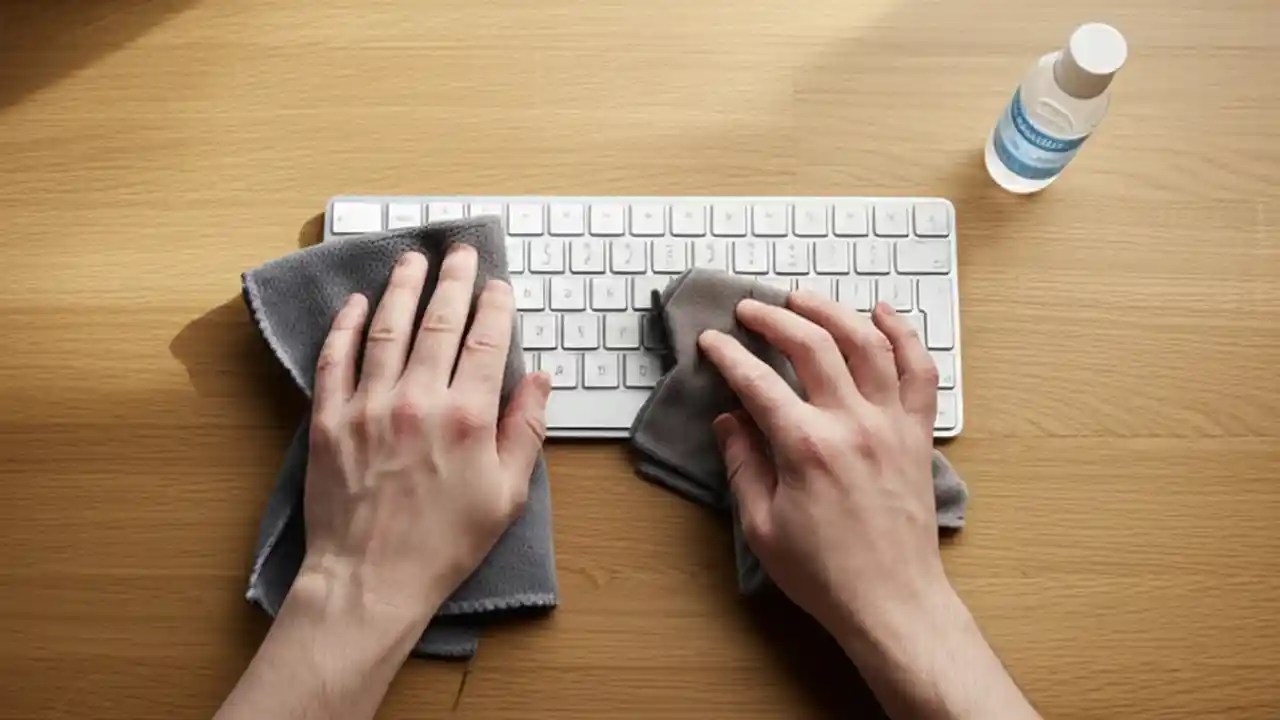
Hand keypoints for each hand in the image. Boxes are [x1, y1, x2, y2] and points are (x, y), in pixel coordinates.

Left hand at [298, 246, 550, 626]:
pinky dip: (347, 326)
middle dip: (454, 281)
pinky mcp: (330, 420)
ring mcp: (369, 406)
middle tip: (459, 253)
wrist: (371, 580)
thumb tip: (542, 381)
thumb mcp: (507, 495)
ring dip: (402, 288)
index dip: (496, 306)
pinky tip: (358, 304)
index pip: (487, 342)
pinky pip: (336, 359)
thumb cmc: (444, 544)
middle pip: (439, 322)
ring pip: (388, 329)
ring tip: (412, 260)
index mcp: (468, 417)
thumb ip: (526, 432)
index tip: (500, 286)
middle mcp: (419, 400)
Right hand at [699, 296, 944, 638]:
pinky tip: (884, 313)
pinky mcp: (917, 434)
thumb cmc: (824, 573)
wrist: (892, 601)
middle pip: (812, 345)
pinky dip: (904, 335)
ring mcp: (891, 424)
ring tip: (803, 299)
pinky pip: (919, 371)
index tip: (712, 341)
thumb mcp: (762, 525)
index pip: (758, 381)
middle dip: (774, 318)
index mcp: (806, 447)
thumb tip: (728, 420)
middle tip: (750, 308)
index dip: (729, 355)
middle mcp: (852, 423)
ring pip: (866, 343)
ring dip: (832, 312)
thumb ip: (743, 464)